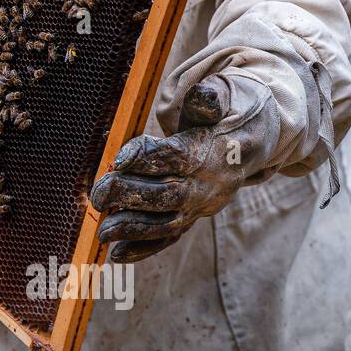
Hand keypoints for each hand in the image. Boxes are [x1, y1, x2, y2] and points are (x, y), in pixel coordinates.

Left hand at [90, 76, 279, 262]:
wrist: (252, 141)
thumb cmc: (224, 115)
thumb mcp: (221, 98)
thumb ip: (209, 97)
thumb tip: (203, 95)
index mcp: (209, 151)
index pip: (175, 157)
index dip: (145, 157)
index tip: (119, 159)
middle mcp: (207, 184)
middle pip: (167, 195)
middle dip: (129, 196)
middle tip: (99, 194)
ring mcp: (200, 206)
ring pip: (167, 223)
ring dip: (132, 229)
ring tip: (103, 231)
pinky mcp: (193, 218)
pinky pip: (169, 238)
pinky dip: (143, 249)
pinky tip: (116, 255)